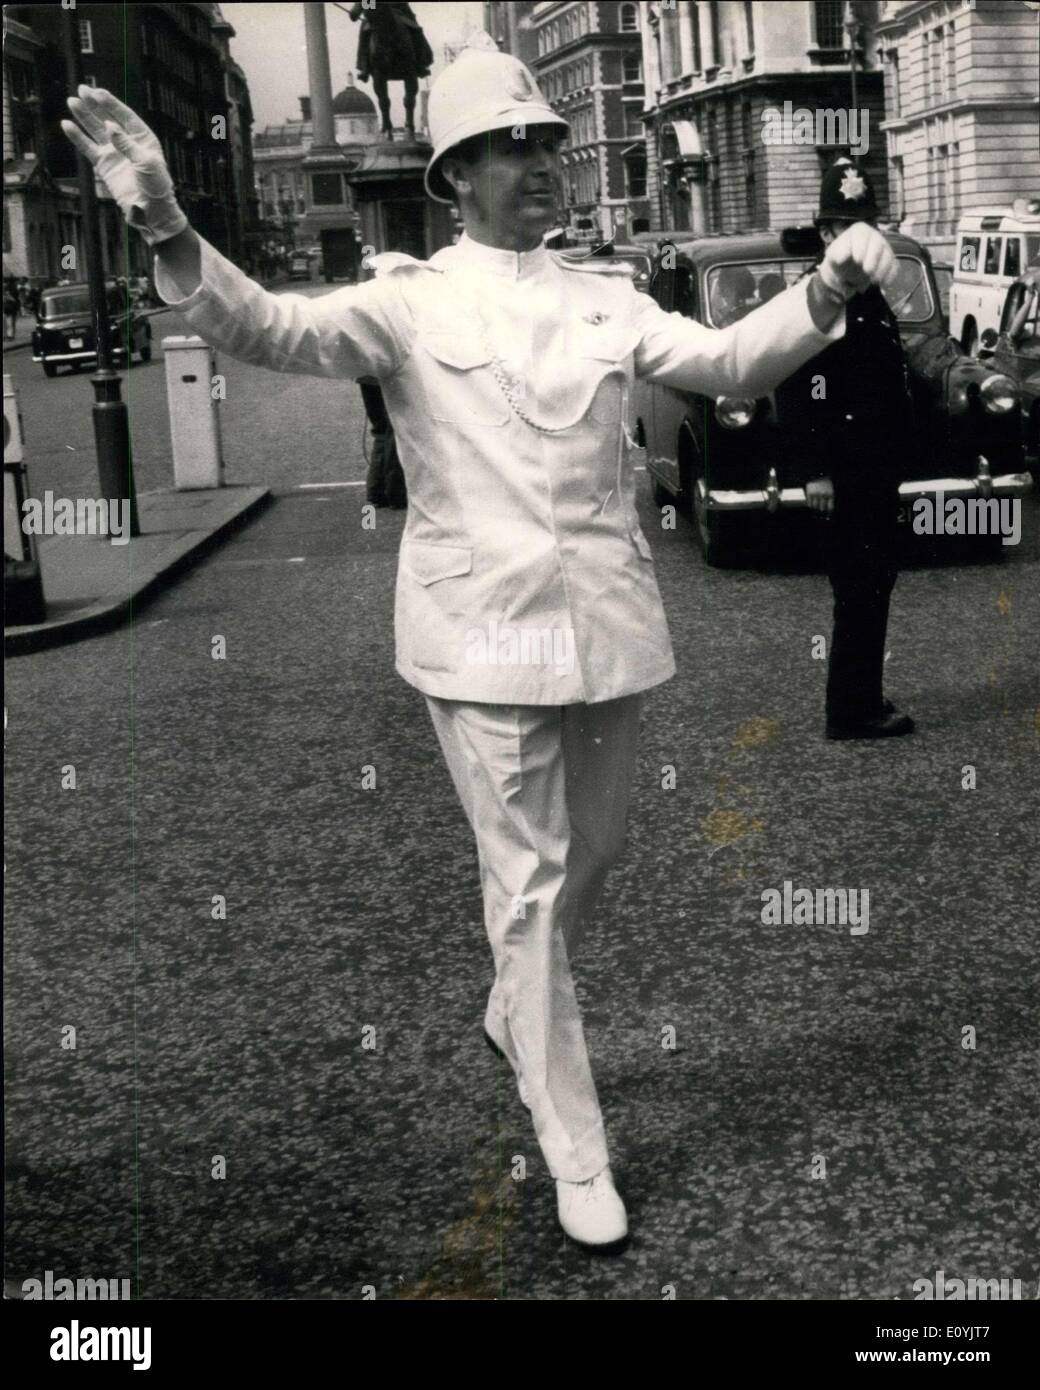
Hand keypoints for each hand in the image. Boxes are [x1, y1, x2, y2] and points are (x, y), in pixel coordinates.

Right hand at [61, 86, 187, 245]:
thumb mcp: (146, 162)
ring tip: (71, 101)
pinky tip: (67, 124)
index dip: (111, 104)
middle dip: (95, 104)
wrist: (151, 210)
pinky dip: (77, 137)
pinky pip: (88, 148)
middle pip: (107, 118)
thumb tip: (110, 126)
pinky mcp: (104, 165)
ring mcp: (114, 153)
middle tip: (81, 89)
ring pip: (95, 130)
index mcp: (143, 138)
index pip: (125, 116)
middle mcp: (127, 142)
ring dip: (84, 116)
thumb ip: (127, 144)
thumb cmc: (156, 185)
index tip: (97, 92)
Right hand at [806, 478, 834, 513]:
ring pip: (815, 506)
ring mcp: (816, 494)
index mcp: (830, 494)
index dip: (829, 512)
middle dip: (822, 510)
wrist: (818, 474)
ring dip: (816, 508)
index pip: (830, 507)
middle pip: (822, 508)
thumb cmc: (826, 483)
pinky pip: (810, 504)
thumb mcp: (832, 489)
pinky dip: (811, 505)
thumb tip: (829, 509)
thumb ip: (831, 498)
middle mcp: (823, 495)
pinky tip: (813, 504)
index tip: (829, 514)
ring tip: (817, 507)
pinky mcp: (809, 493)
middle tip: (822, 510)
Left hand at [818, 223, 897, 300]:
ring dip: (882, 270)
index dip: (862, 247)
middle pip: (878, 244)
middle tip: (867, 271)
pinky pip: (895, 266)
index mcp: (859, 231)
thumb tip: (842, 257)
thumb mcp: (833, 255)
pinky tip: (883, 284)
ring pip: (888, 255)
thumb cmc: (839, 258)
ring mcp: (884, 248)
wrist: (845, 269)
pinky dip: (890, 275)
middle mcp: (874, 236)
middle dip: (873, 259)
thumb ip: (837, 253)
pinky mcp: (890, 261)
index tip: (857, 260)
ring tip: (873, 281)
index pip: (863, 235)